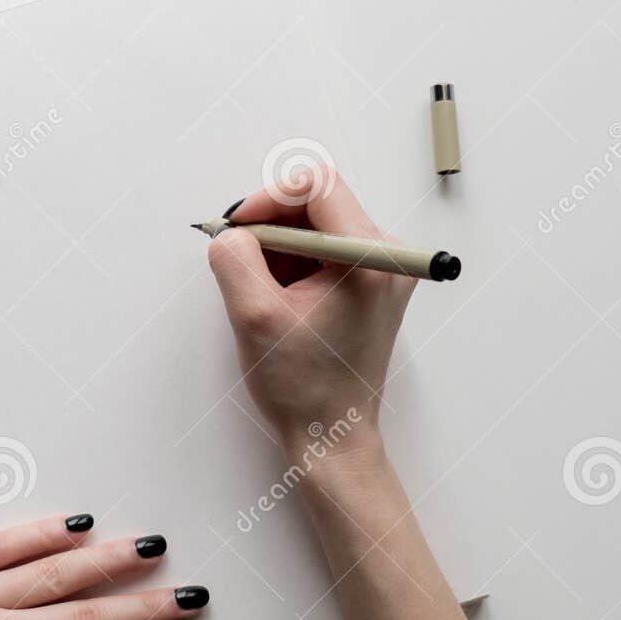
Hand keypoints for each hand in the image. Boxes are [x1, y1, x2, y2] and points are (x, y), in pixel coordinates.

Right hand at [205, 170, 413, 449]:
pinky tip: (283, 302)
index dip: (268, 199)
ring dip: (281, 250)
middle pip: (320, 203)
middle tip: (244, 265)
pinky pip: (327, 251)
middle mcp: (388, 257)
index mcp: (369, 259)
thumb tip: (231, 232)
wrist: (332, 434)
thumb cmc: (302, 387)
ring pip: (319, 227)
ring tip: (266, 295)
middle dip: (272, 228)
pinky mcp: (374, 286)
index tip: (239, 230)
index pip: (318, 185)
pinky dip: (296, 266)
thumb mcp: (253, 316)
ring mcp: (384, 272)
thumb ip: (234, 258)